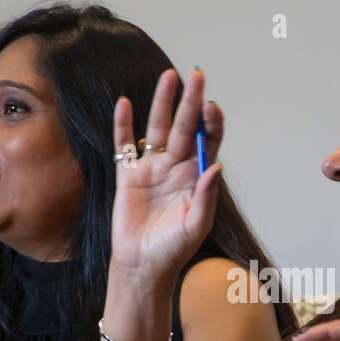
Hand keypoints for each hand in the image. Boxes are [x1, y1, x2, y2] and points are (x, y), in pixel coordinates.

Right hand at [110, 67, 223, 286]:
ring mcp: (151, 167)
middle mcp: (176, 166)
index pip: (207, 141)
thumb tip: (216, 165)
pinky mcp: (128, 174)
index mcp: (196, 176)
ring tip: (168, 77)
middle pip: (184, 127)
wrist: (142, 265)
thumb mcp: (196, 226)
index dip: (211, 123)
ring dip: (162, 103)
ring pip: (158, 128)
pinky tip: (125, 103)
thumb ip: (206, 196)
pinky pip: (125, 144)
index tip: (211, 107)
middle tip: (196, 76)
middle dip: (190, 102)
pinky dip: (123, 125)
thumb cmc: (173, 249)